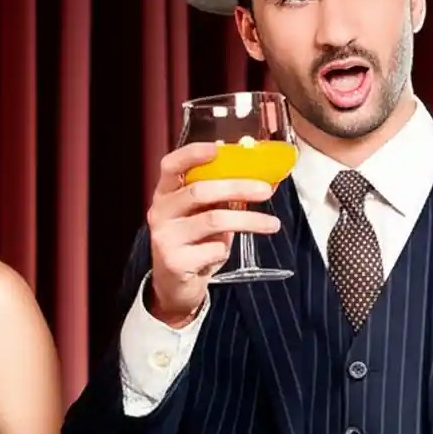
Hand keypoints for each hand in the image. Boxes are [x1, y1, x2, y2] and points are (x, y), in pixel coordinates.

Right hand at [146, 143, 279, 325]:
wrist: (175, 285)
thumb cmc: (194, 242)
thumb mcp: (205, 214)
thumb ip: (224, 196)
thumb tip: (266, 177)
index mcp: (166, 193)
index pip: (171, 165)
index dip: (192, 153)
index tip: (219, 148)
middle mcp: (160, 212)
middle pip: (200, 191)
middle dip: (238, 187)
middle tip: (265, 190)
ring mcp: (165, 237)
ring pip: (213, 220)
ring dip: (248, 220)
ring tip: (272, 224)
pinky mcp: (174, 262)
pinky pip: (212, 249)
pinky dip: (226, 249)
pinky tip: (224, 253)